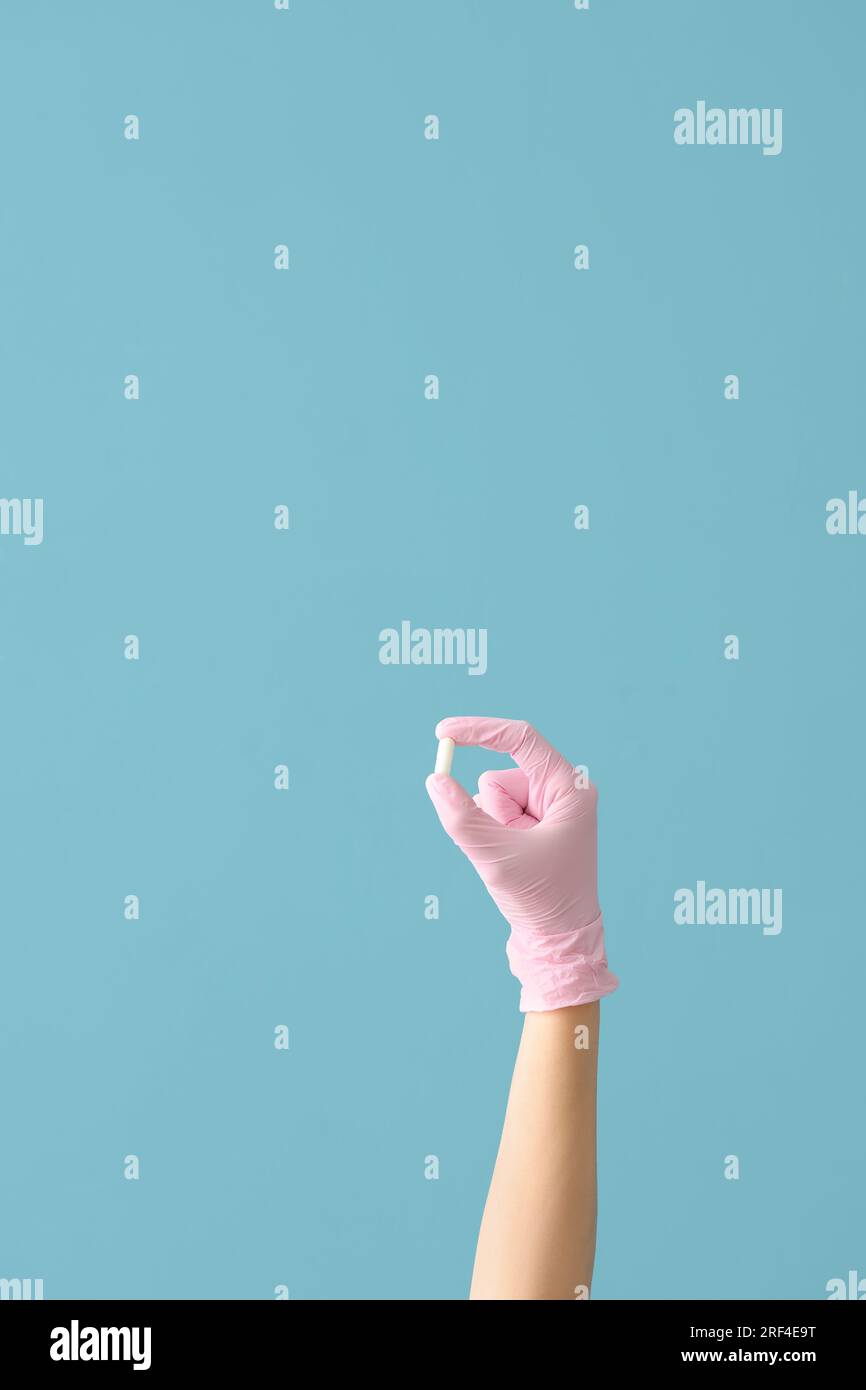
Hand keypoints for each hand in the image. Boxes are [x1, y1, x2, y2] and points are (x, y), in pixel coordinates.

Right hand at [425, 716, 618, 1011]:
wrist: (559, 944)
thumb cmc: (541, 900)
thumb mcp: (497, 859)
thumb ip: (462, 818)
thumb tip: (435, 779)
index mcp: (570, 790)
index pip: (521, 739)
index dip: (480, 731)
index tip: (442, 733)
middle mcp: (562, 793)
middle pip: (501, 775)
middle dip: (489, 810)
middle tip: (497, 847)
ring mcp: (547, 810)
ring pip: (492, 796)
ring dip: (488, 825)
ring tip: (509, 862)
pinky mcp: (533, 826)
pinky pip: (493, 814)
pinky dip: (488, 835)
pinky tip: (507, 865)